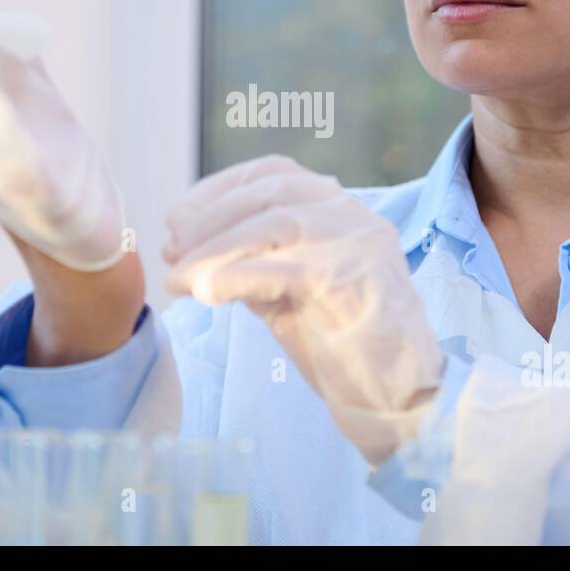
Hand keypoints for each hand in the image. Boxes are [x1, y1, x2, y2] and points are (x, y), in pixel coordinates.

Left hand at [162, 155, 443, 464]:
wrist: (398, 397)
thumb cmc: (341, 343)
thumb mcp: (288, 288)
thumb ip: (250, 259)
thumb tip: (183, 246)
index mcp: (339, 208)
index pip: (273, 173)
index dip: (218, 189)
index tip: (178, 217)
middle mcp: (352, 216)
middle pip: (268, 194)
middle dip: (209, 219)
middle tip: (172, 251)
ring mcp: (358, 245)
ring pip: (273, 224)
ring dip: (214, 250)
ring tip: (179, 279)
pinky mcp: (355, 283)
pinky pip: (285, 269)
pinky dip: (237, 276)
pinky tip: (206, 293)